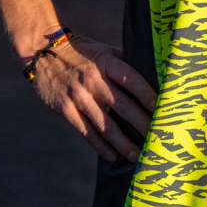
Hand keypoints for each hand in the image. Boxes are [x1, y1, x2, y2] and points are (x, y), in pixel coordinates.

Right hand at [28, 36, 157, 162]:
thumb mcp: (104, 50)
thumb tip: (154, 71)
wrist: (43, 52)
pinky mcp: (66, 110)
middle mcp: (93, 81)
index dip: (147, 94)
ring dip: (123, 143)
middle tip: (157, 137)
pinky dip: (100, 146)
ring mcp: (79, 97)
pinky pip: (86, 132)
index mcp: (106, 63)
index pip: (131, 79)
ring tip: (138, 155)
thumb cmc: (82, 51)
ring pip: (105, 125)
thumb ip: (124, 62)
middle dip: (142, 124)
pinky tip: (113, 155)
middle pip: (122, 105)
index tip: (163, 108)